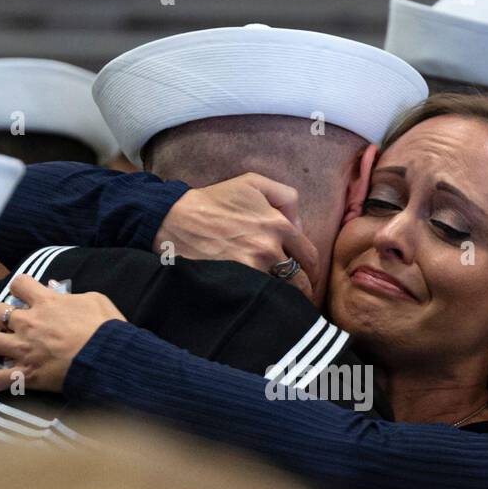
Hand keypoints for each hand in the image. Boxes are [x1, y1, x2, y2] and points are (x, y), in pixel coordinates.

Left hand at [0, 275, 125, 395]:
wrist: (106, 357)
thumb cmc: (106, 329)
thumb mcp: (96, 300)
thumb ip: (73, 293)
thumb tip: (57, 288)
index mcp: (45, 302)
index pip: (21, 285)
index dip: (18, 286)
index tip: (17, 290)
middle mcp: (28, 323)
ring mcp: (23, 348)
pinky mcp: (25, 373)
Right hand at [153, 173, 319, 302]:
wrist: (175, 220)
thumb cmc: (214, 200)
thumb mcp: (253, 183)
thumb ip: (285, 196)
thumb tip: (299, 225)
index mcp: (278, 225)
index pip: (310, 257)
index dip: (312, 272)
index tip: (309, 279)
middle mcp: (269, 249)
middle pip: (299, 281)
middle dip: (303, 291)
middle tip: (300, 298)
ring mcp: (252, 268)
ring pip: (281, 294)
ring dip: (283, 300)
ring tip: (281, 305)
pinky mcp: (235, 282)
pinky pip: (259, 298)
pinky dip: (263, 303)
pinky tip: (261, 305)